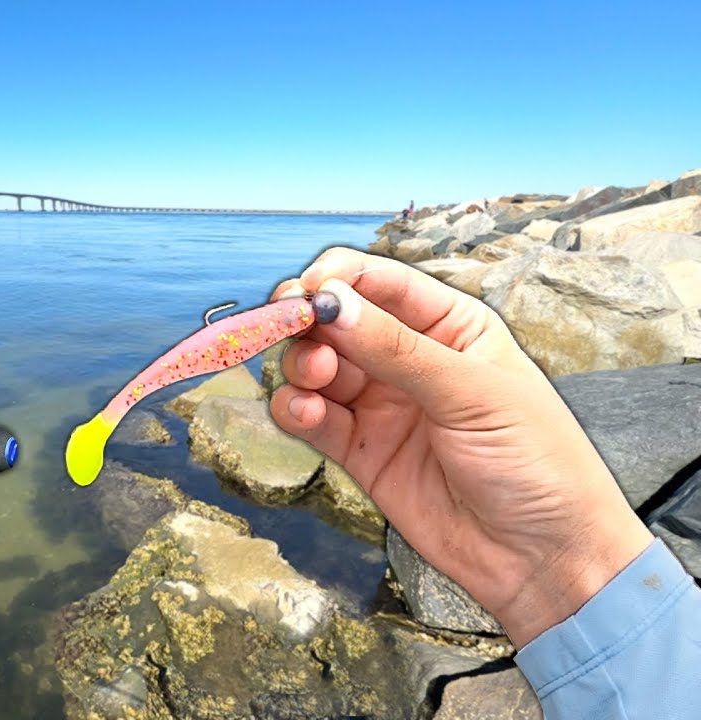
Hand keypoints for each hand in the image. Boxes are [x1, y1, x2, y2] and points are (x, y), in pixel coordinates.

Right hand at [269, 247, 651, 645]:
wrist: (543, 558)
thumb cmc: (539, 464)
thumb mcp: (473, 394)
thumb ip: (397, 349)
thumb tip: (335, 303)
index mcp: (451, 326)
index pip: (382, 283)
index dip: (339, 279)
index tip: (306, 289)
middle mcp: (410, 359)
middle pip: (338, 322)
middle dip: (311, 323)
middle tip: (295, 330)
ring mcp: (382, 406)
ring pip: (317, 368)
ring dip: (302, 367)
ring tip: (313, 381)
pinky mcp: (360, 452)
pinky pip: (313, 419)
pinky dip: (296, 411)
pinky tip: (304, 413)